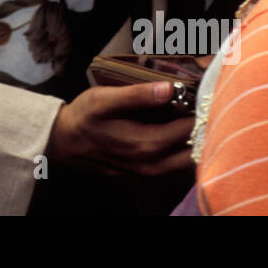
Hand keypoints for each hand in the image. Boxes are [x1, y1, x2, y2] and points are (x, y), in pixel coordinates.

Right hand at [47, 81, 194, 177]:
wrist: (63, 143)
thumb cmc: (83, 117)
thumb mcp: (104, 99)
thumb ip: (137, 95)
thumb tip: (169, 88)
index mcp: (146, 145)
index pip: (189, 131)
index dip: (200, 113)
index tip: (202, 96)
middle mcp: (153, 167)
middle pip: (196, 153)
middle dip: (203, 131)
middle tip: (202, 108)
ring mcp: (149, 177)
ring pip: (188, 166)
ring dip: (196, 145)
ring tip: (194, 120)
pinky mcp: (145, 179)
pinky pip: (176, 171)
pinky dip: (184, 155)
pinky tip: (180, 136)